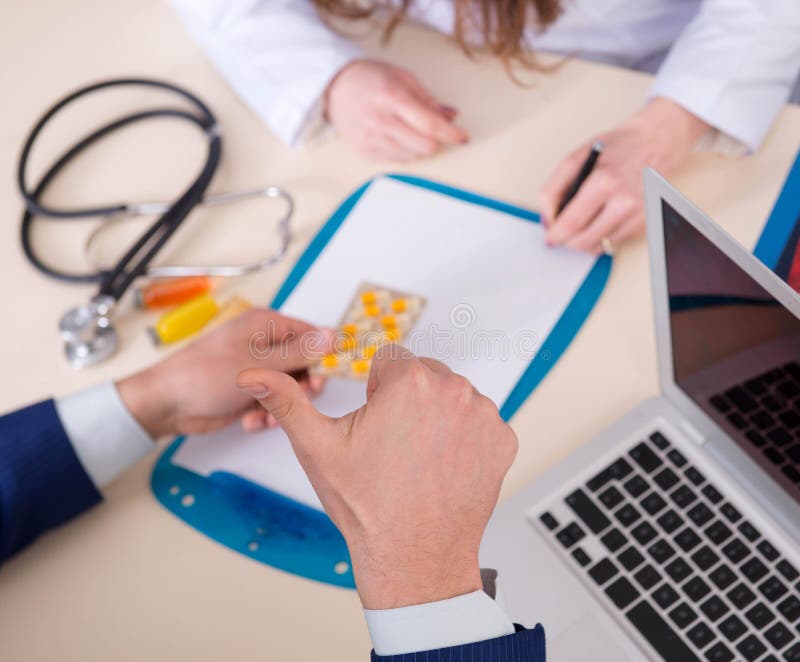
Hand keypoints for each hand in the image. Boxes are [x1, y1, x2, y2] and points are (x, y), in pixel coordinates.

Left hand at [117, 309, 333, 437]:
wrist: (166, 405)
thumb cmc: (205, 375)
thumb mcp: (260, 364)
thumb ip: (299, 352)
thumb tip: (333, 334)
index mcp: (266, 325)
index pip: (311, 335)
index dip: (322, 357)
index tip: (324, 378)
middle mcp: (263, 344)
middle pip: (304, 364)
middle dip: (302, 386)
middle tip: (299, 399)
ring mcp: (257, 370)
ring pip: (290, 388)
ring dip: (284, 405)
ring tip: (269, 416)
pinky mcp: (249, 393)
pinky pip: (272, 403)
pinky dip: (266, 414)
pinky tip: (252, 421)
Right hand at [236, 349, 517, 609]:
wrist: (412, 560)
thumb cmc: (367, 505)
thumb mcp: (318, 448)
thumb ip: (285, 401)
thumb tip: (250, 375)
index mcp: (410, 382)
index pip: (390, 359)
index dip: (377, 392)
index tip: (376, 425)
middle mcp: (455, 390)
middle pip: (424, 375)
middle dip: (408, 400)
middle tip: (395, 446)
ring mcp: (484, 416)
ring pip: (452, 397)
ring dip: (437, 416)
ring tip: (419, 459)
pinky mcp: (503, 440)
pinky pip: (479, 422)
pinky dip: (464, 438)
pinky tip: (444, 467)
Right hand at [326, 59, 468, 160]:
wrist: (335, 88)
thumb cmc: (371, 79)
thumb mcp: (403, 78)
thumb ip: (429, 99)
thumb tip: (452, 117)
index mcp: (392, 96)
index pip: (429, 124)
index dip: (451, 134)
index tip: (463, 137)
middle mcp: (380, 120)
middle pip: (424, 146)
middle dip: (436, 141)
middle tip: (434, 130)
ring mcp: (371, 139)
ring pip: (413, 156)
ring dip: (420, 146)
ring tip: (410, 129)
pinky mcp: (365, 151)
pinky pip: (397, 161)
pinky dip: (405, 151)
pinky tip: (398, 136)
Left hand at [539, 97, 709, 253]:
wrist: (652, 143)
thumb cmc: (614, 149)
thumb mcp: (574, 159)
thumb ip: (553, 190)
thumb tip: (547, 220)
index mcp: (604, 183)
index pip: (571, 224)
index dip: (555, 235)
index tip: (549, 237)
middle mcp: (625, 202)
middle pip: (583, 242)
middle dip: (566, 240)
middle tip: (561, 233)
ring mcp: (638, 215)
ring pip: (598, 246)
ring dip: (583, 240)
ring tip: (581, 223)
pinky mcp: (646, 223)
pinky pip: (613, 243)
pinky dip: (601, 236)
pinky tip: (599, 220)